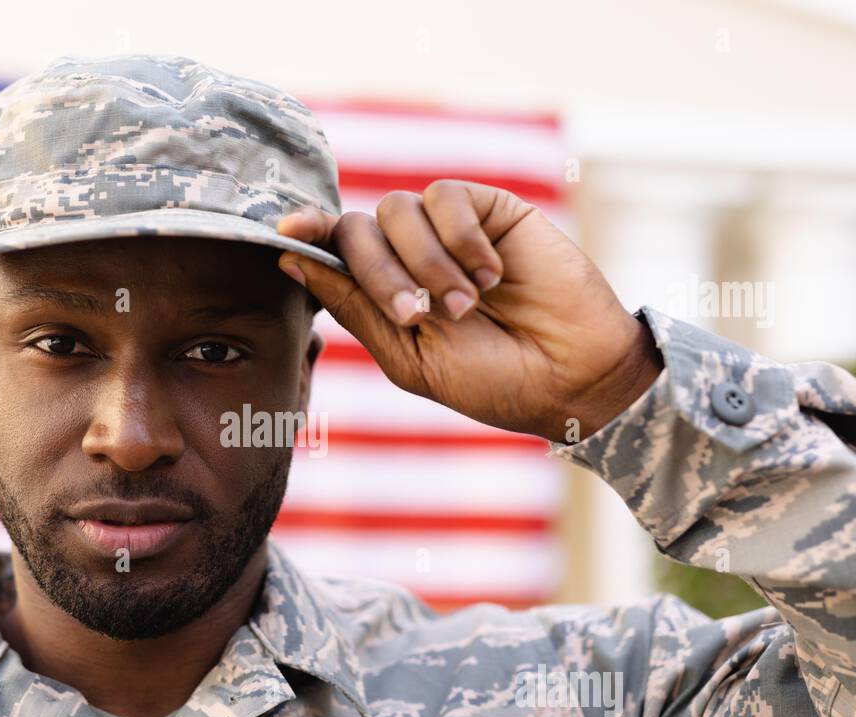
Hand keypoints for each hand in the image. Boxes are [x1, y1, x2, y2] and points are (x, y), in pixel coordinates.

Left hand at [276, 181, 662, 442]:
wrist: (570, 378)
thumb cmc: (492, 380)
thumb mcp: (409, 356)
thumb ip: (355, 306)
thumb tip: (292, 259)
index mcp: (386, 293)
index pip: (334, 249)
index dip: (308, 234)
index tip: (285, 233)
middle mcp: (411, 256)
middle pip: (357, 229)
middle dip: (379, 274)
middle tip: (419, 315)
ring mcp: (450, 231)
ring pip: (397, 211)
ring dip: (425, 263)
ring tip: (467, 305)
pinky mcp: (490, 209)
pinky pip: (446, 196)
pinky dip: (461, 238)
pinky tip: (490, 274)